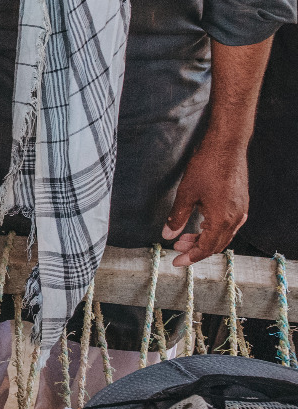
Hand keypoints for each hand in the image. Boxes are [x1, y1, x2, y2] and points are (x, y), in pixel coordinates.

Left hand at [164, 136, 249, 265]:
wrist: (227, 146)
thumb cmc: (207, 166)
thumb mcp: (186, 193)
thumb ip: (178, 217)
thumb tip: (167, 235)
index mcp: (223, 219)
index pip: (207, 248)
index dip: (190, 257)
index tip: (176, 262)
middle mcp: (236, 218)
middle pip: (216, 244)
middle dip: (195, 249)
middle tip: (176, 248)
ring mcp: (241, 210)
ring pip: (223, 235)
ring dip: (204, 239)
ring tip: (184, 237)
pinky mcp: (241, 203)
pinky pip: (228, 224)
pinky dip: (213, 229)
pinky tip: (200, 224)